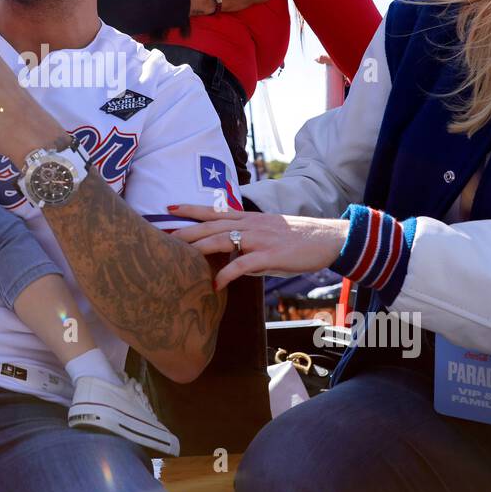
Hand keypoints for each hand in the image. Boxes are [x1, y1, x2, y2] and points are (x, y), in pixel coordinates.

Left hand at [168, 205, 346, 289]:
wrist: (328, 238)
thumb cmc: (298, 240)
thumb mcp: (269, 236)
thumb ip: (248, 244)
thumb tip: (232, 260)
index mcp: (250, 219)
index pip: (215, 211)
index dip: (191, 209)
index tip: (170, 207)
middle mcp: (251, 225)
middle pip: (211, 225)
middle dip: (185, 230)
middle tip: (161, 235)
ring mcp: (260, 239)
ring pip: (222, 239)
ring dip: (198, 248)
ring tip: (178, 257)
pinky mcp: (270, 255)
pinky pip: (243, 264)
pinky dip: (227, 273)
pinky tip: (215, 284)